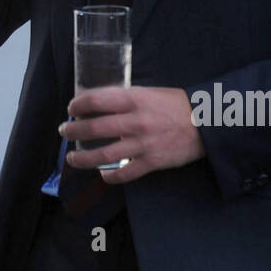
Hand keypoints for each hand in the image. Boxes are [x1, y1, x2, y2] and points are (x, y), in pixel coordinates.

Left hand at [61, 86, 204, 183]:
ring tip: (72, 158)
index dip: (78, 105)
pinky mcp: (150, 162)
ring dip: (83, 158)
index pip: (96, 100)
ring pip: (103, 155)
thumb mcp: (149, 93)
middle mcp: (134, 122)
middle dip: (73, 130)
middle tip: (64, 130)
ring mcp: (141, 144)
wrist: (206, 123)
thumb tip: (102, 103)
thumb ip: (127, 99)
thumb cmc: (177, 105)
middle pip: (94, 128)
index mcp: (133, 100)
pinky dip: (109, 177)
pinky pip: (124, 174)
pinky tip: (102, 175)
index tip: (71, 108)